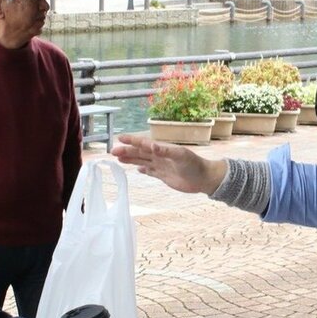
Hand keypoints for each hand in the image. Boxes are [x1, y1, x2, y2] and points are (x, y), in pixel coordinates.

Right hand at [112, 134, 227, 193]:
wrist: (204, 179)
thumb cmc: (195, 165)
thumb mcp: (181, 156)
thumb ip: (166, 151)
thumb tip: (151, 145)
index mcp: (162, 149)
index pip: (144, 144)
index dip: (132, 141)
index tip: (119, 138)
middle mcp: (160, 156)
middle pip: (139, 153)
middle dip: (126, 151)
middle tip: (112, 151)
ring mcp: (161, 166)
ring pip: (142, 161)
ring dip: (131, 159)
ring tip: (119, 158)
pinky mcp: (164, 176)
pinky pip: (150, 172)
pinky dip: (143, 170)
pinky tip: (137, 170)